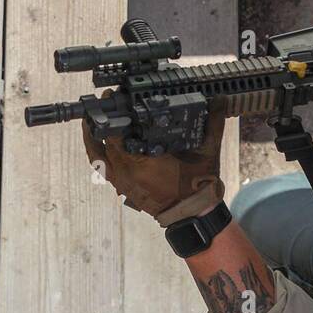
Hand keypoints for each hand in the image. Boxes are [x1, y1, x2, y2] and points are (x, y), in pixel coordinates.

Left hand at [83, 110, 226, 225]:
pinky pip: (103, 168)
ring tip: (91, 120)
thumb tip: (221, 99)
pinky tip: (102, 143)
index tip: (114, 97)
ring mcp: (122, 182)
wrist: (193, 215)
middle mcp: (128, 172)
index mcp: (145, 162)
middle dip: (102, 121)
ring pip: (97, 157)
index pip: (118, 134)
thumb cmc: (198, 185)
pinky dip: (98, 154)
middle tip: (105, 102)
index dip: (113, 114)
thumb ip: (213, 123)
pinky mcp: (122, 188)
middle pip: (104, 142)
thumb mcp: (208, 151)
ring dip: (92, 138)